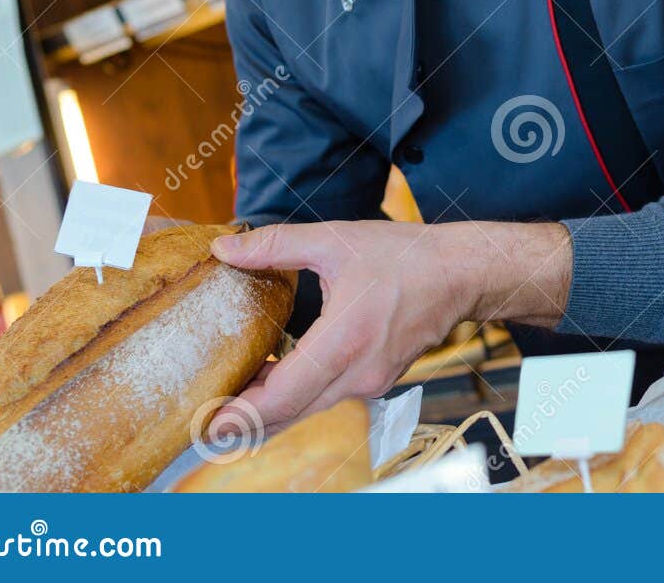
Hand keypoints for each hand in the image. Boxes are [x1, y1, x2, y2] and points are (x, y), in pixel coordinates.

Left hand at [208, 219, 570, 434]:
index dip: (241, 415)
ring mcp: (370, 381)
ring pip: (307, 407)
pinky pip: (326, 396)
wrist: (461, 274)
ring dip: (270, 406)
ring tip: (230, 399)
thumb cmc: (405, 256)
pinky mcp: (377, 379)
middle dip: (244, 420)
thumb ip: (275, 245)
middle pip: (289, 412)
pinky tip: (274, 375)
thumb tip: (224, 250)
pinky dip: (297, 393)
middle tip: (202, 423)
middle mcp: (357, 372)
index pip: (283, 395)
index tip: (207, 424)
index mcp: (344, 340)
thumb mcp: (335, 239)